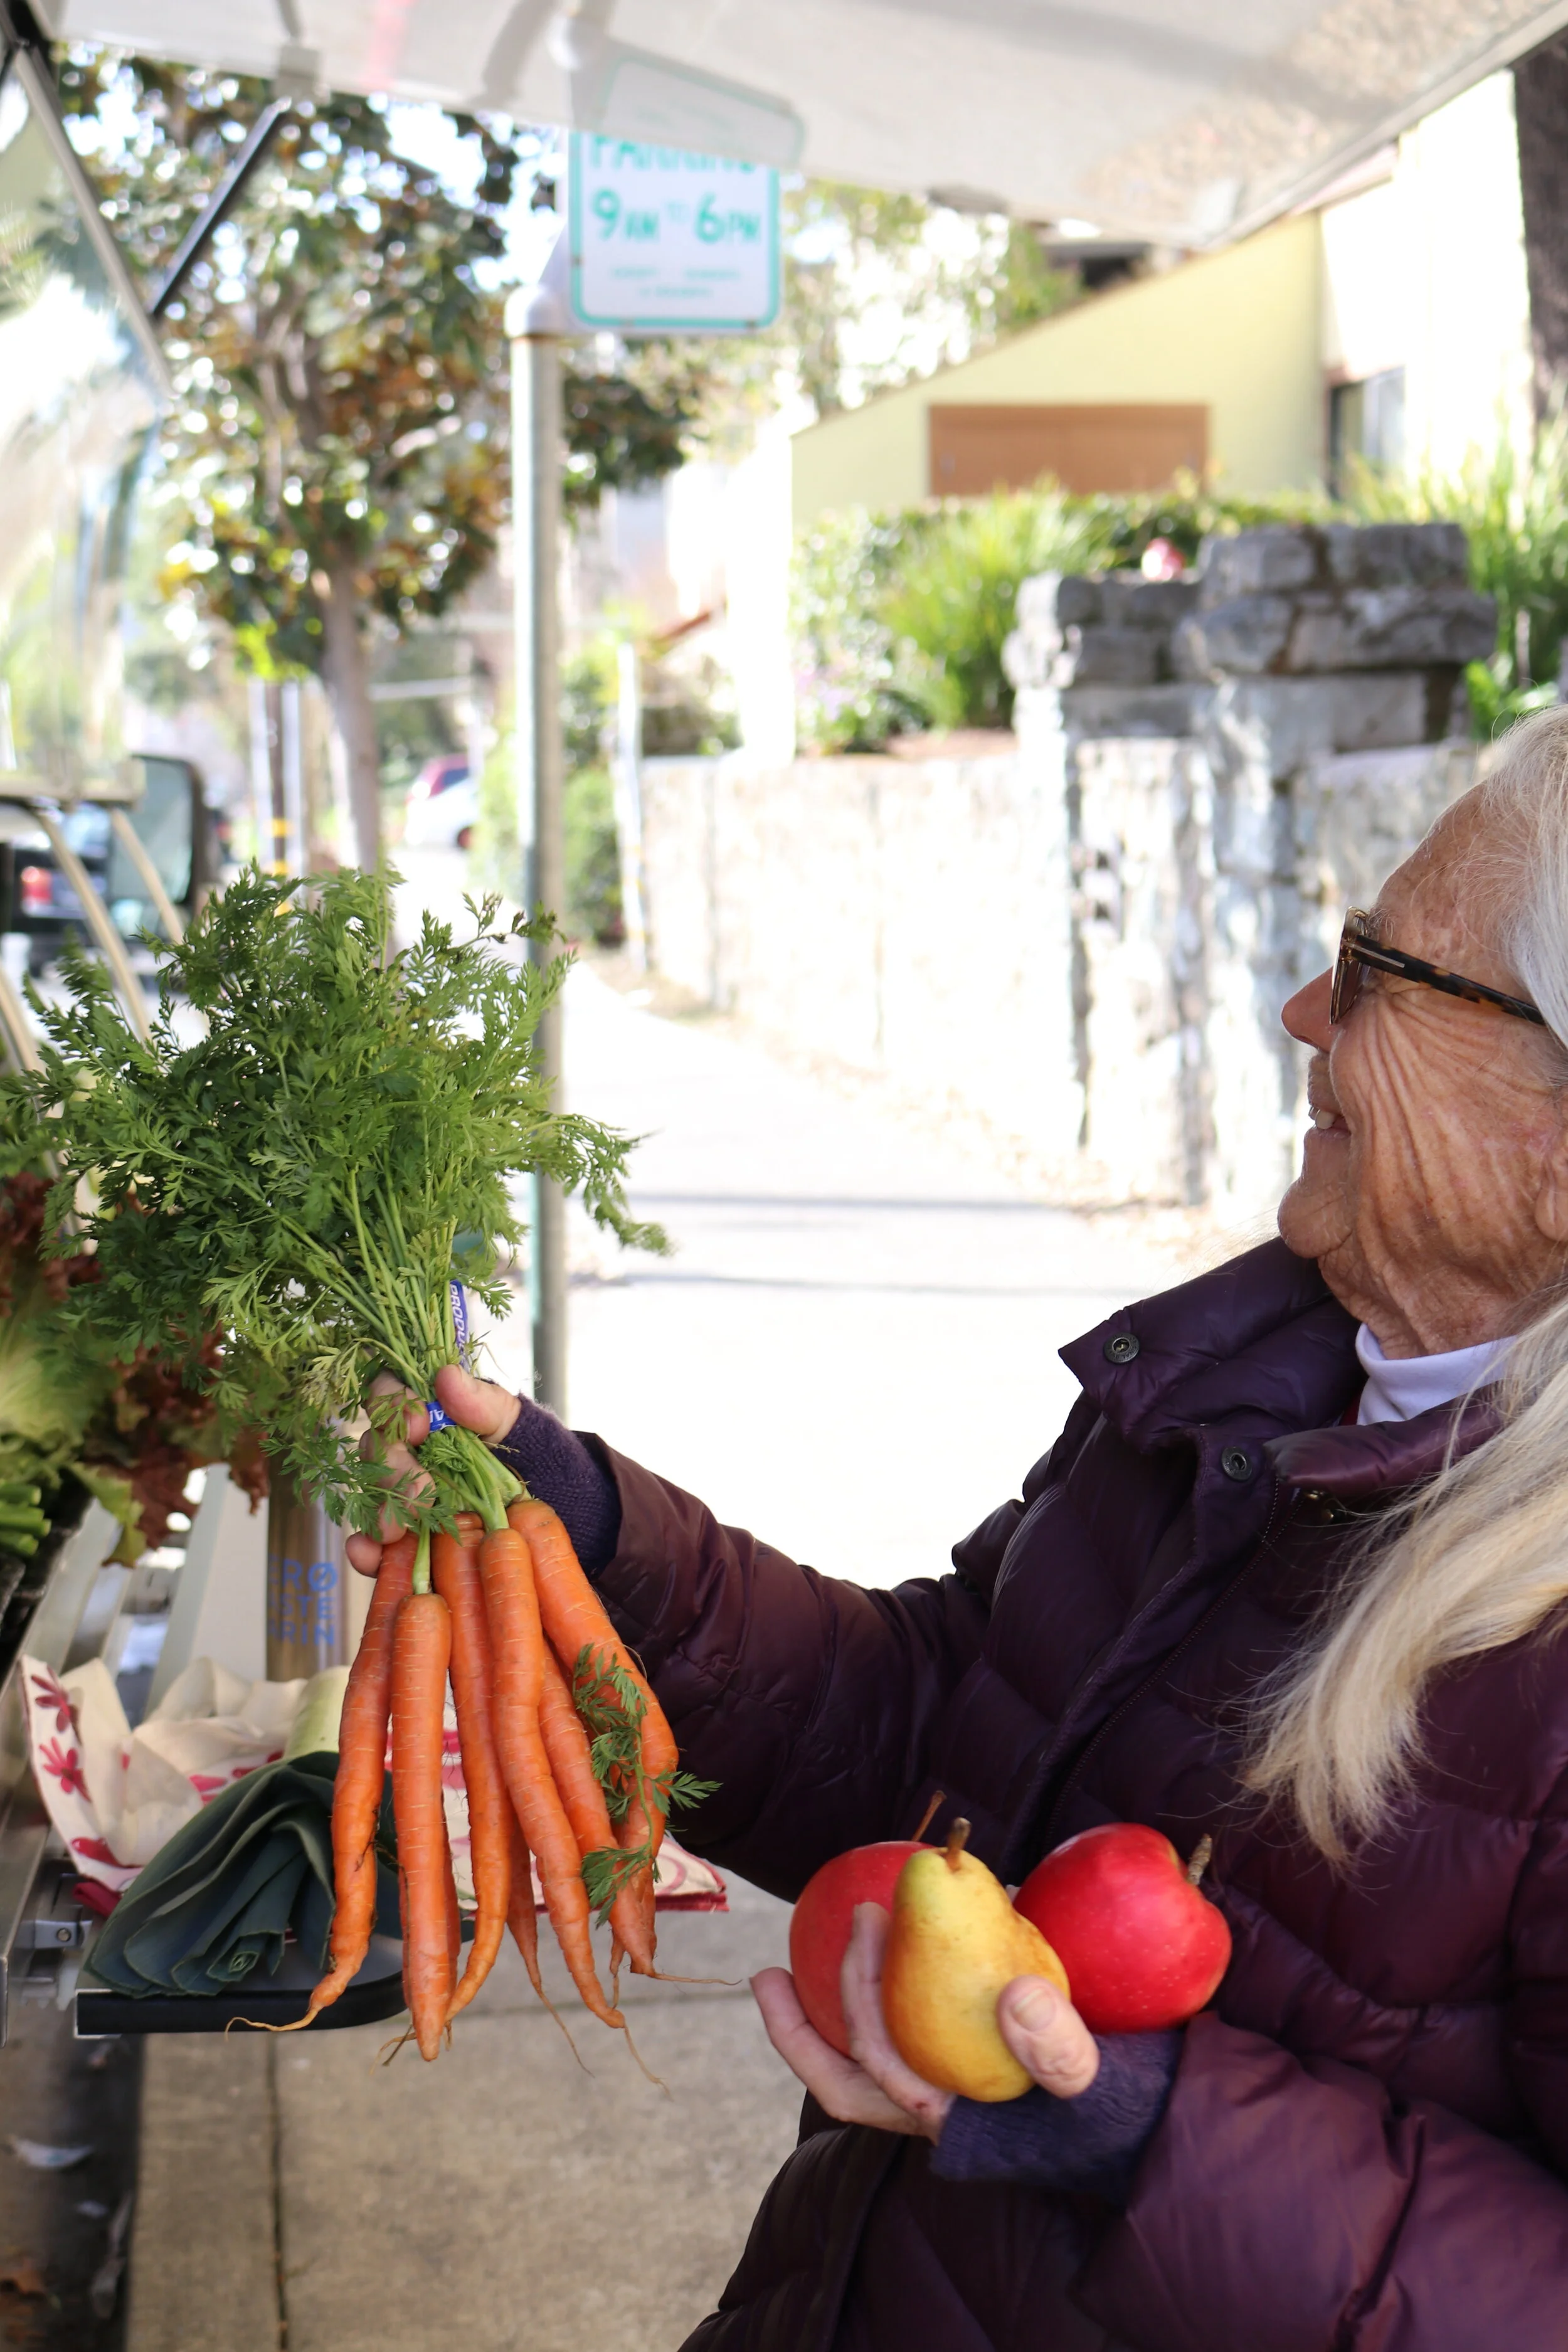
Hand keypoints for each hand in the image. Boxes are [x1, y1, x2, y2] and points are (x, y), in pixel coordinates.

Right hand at [343, 1364, 520, 1575]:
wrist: (566, 1513)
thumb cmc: (541, 1459)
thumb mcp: (521, 1427)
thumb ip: (486, 1404)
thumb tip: (446, 1377)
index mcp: (433, 1413)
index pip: (390, 1394)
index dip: (393, 1404)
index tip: (419, 1425)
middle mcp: (410, 1451)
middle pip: (377, 1448)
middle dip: (393, 1467)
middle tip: (420, 1491)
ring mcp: (404, 1494)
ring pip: (372, 1495)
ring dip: (377, 1511)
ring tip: (393, 1531)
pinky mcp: (406, 1538)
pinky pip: (373, 1544)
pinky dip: (366, 1551)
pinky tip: (370, 1556)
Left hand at [751, 1902, 1101, 2138]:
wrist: (1155, 2131)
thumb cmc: (1124, 2111)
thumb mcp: (1100, 2085)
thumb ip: (1062, 2050)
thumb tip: (1013, 1998)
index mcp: (957, 2125)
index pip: (881, 2067)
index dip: (859, 1998)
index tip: (869, 1921)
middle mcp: (940, 2117)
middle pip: (849, 2086)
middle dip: (800, 2035)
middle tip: (768, 1974)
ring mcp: (949, 2098)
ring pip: (866, 2070)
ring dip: (828, 2020)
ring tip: (788, 1970)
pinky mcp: (963, 2076)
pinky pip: (902, 2046)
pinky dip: (881, 2005)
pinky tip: (885, 1957)